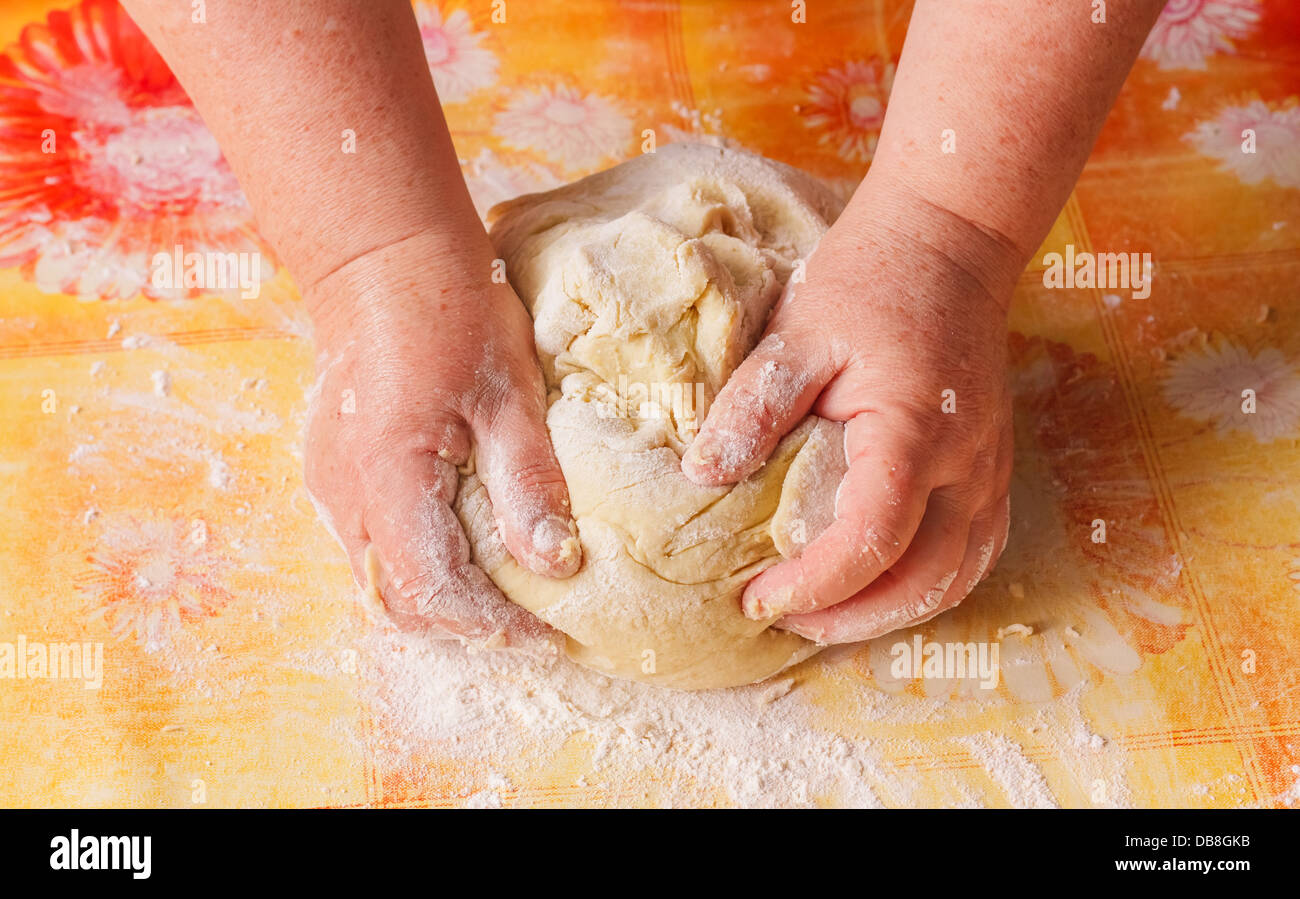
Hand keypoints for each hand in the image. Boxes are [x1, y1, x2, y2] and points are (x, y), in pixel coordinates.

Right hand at [304, 230, 579, 649]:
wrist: (383, 256)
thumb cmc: (450, 311)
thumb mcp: (510, 394)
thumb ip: (528, 483)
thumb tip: (556, 564)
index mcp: (386, 476)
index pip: (434, 589)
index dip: (495, 623)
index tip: (552, 632)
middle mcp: (342, 493)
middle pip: (398, 600)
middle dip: (466, 625)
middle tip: (534, 625)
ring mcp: (328, 484)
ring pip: (380, 579)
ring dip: (440, 601)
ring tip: (507, 599)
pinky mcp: (334, 472)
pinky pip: (372, 546)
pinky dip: (419, 567)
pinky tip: (469, 554)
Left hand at [682, 178, 1018, 642]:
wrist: (948, 242)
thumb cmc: (869, 280)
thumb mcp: (797, 334)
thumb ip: (753, 406)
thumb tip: (702, 475)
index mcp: (914, 432)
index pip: (872, 540)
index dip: (813, 584)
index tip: (756, 597)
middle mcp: (967, 464)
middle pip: (925, 581)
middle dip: (851, 618)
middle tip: (782, 619)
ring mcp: (990, 470)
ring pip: (957, 578)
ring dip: (892, 613)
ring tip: (824, 616)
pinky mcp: (991, 469)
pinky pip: (971, 553)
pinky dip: (926, 585)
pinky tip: (878, 587)